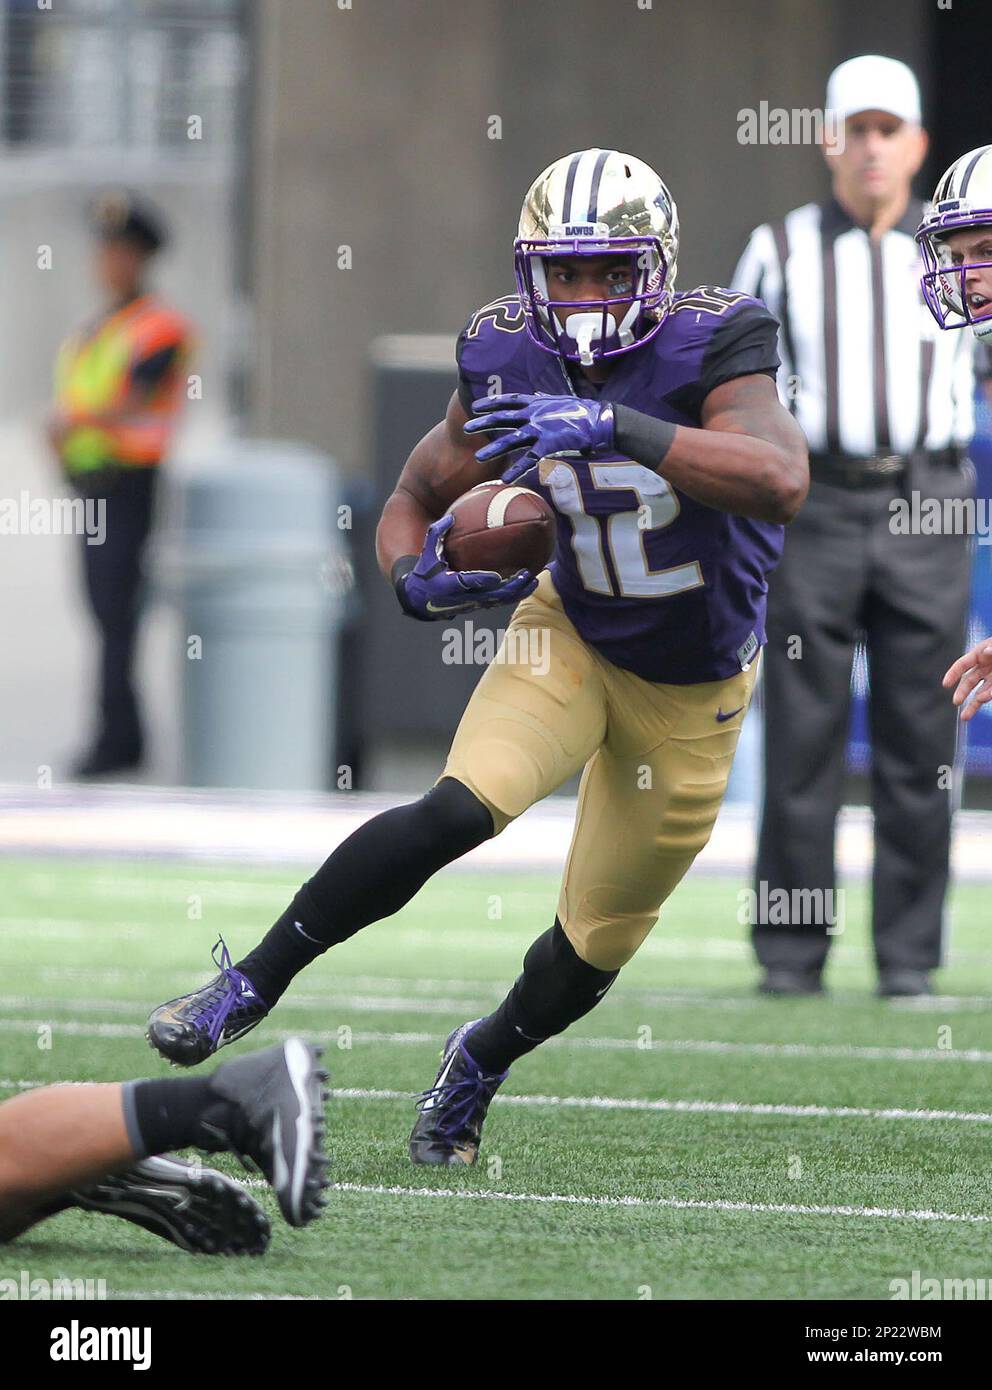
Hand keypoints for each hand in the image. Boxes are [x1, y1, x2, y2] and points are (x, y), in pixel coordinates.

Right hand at [396, 514, 536, 619]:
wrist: (422, 599)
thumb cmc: (426, 572)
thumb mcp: (428, 552)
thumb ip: (437, 534)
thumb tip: (451, 516)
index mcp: (450, 585)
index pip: (468, 583)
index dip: (481, 581)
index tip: (495, 577)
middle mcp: (464, 597)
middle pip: (492, 596)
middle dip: (511, 588)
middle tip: (526, 574)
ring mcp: (474, 603)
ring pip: (500, 601)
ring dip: (518, 592)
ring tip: (534, 581)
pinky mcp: (480, 604)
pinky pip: (500, 601)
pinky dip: (515, 594)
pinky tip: (528, 584)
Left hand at [465, 393, 614, 483]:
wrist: (602, 421)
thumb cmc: (586, 413)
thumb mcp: (563, 401)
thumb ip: (547, 401)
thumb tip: (538, 396)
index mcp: (538, 403)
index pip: (509, 400)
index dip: (492, 402)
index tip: (476, 406)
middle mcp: (536, 414)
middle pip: (503, 418)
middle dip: (484, 423)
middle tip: (466, 428)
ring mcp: (541, 429)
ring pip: (511, 440)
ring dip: (494, 449)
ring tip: (478, 457)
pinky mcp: (550, 444)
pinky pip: (530, 459)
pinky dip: (517, 469)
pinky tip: (506, 478)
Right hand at [943, 638, 991, 721]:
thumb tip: (986, 653)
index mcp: (981, 653)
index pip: (962, 664)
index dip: (953, 674)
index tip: (945, 685)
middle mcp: (984, 666)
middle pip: (969, 681)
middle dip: (962, 692)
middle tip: (956, 702)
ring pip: (979, 692)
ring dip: (972, 704)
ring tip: (965, 716)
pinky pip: (991, 692)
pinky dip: (987, 697)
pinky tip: (982, 700)